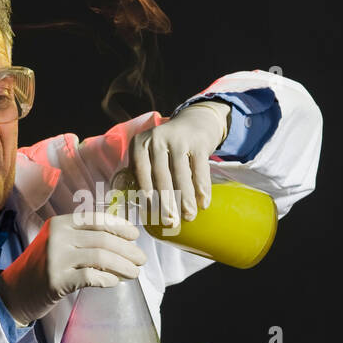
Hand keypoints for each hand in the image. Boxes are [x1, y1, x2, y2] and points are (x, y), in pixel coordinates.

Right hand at [0, 212, 147, 325]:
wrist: (15, 292)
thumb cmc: (43, 268)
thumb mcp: (58, 244)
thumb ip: (82, 237)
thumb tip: (122, 239)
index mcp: (59, 223)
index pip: (95, 220)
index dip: (119, 226)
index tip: (135, 236)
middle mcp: (57, 237)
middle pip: (102, 239)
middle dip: (127, 250)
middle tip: (141, 259)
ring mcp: (55, 258)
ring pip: (100, 257)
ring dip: (123, 266)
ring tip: (135, 273)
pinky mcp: (55, 280)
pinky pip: (90, 277)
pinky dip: (107, 279)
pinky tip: (115, 282)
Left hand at [130, 101, 229, 227]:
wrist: (195, 121)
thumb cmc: (168, 147)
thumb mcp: (150, 153)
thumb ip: (142, 174)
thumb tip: (138, 208)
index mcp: (140, 144)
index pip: (141, 173)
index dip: (147, 196)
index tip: (152, 215)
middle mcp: (157, 138)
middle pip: (161, 176)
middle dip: (167, 203)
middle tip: (171, 222)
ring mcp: (179, 139)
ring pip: (182, 175)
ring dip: (186, 199)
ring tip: (189, 217)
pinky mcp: (199, 143)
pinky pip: (200, 170)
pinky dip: (202, 188)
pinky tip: (204, 203)